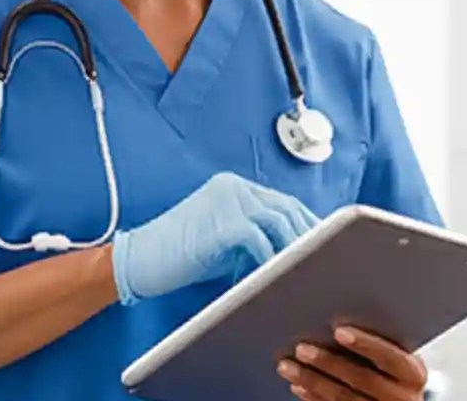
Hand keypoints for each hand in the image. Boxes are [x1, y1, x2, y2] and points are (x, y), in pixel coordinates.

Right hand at [110, 172, 318, 304]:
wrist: (138, 260)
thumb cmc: (181, 256)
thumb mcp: (224, 239)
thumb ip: (254, 235)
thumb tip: (293, 251)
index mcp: (234, 187)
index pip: (282, 202)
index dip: (306, 224)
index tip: (326, 245)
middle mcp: (234, 187)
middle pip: (287, 208)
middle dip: (308, 236)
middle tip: (328, 261)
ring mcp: (228, 201)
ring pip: (278, 222)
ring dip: (294, 248)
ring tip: (308, 272)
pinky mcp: (222, 222)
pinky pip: (259, 241)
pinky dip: (270, 260)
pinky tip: (275, 279)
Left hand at [277, 326, 426, 400]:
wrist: (397, 400)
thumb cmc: (391, 367)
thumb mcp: (395, 352)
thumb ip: (376, 337)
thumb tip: (335, 314)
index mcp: (413, 373)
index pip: (390, 357)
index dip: (365, 343)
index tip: (339, 331)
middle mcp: (402, 397)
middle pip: (361, 378)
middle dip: (328, 362)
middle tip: (301, 347)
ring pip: (343, 398)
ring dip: (311, 380)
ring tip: (288, 365)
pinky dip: (313, 397)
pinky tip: (298, 384)